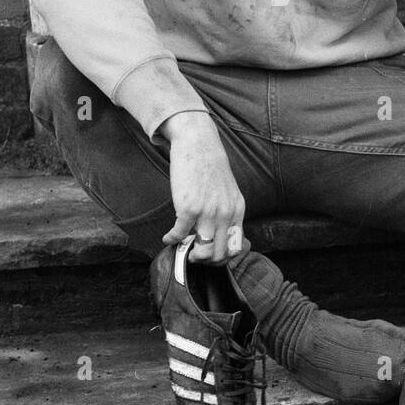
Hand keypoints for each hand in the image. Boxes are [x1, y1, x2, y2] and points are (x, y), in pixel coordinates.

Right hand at [160, 112, 244, 264]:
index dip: (222, 257)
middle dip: (205, 261)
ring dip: (191, 255)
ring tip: (182, 249)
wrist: (198, 144)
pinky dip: (171, 240)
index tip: (210, 255)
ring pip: (204, 251)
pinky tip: (167, 237)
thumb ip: (226, 210)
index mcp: (237, 210)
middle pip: (219, 254)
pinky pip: (179, 234)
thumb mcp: (227, 190)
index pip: (235, 247)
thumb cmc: (210, 166)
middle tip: (194, 256)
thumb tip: (216, 232)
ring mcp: (207, 213)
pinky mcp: (188, 208)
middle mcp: (225, 214)